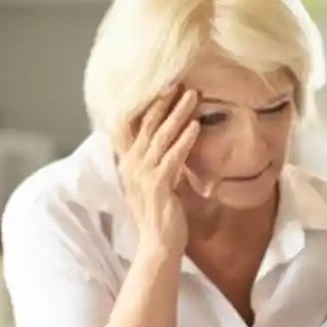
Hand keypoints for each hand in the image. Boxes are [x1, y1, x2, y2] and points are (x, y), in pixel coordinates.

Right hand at [117, 86, 201, 257]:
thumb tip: (175, 147)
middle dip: (164, 102)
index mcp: (130, 164)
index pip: (136, 128)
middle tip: (178, 82)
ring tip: (192, 95)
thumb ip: (163, 165)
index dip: (148, 107)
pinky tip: (196, 126)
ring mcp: (143, 174)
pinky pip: (173, 156)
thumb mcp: (160, 184)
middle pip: (148, 126)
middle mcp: (132, 166)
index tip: (162, 87)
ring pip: (161, 136)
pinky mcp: (158, 184)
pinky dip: (185, 140)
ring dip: (178, 114)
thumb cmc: (162, 216)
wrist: (158, 245)